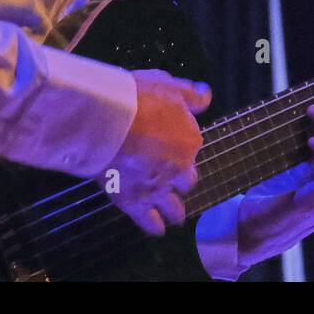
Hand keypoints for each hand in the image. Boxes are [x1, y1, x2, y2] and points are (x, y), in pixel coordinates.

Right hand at [101, 69, 210, 235]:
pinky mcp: (134, 202)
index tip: (171, 144)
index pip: (192, 147)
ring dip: (175, 211)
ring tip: (174, 215)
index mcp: (190, 141)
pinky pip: (150, 223)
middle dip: (180, 180)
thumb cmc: (137, 98)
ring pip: (174, 209)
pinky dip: (155, 226)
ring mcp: (157, 189)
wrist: (106, 120)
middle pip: (187, 181)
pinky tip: (158, 228)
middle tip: (171, 178)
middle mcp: (179, 169)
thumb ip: (191, 95)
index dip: (181, 146)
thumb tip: (206, 97)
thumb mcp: (169, 85)